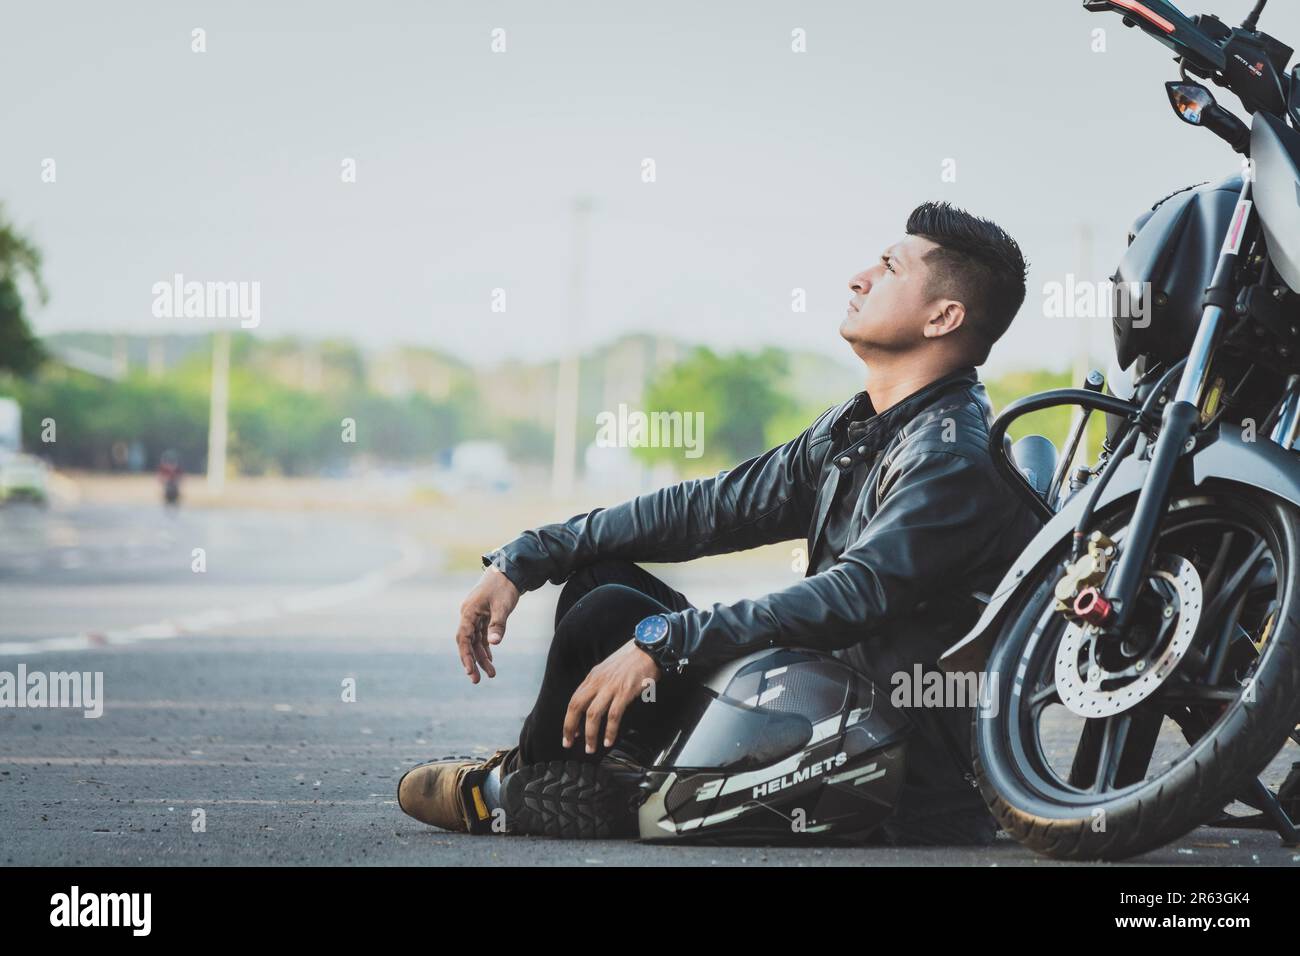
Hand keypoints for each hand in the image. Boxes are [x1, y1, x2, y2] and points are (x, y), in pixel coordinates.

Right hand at [454, 565, 519, 683]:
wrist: (509, 570)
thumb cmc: (505, 587)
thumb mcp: (503, 606)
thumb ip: (498, 625)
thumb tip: (494, 644)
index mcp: (468, 612)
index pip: (464, 639)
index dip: (466, 656)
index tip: (470, 671)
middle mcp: (468, 615)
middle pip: (467, 643)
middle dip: (472, 661)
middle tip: (477, 680)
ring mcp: (475, 615)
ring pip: (475, 640)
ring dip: (481, 656)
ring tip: (491, 674)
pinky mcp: (483, 615)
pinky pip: (481, 635)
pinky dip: (485, 646)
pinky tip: (490, 658)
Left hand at [563, 640, 662, 753]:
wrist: (649, 649)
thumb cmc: (631, 660)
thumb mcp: (608, 669)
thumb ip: (599, 685)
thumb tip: (593, 704)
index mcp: (593, 677)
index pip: (574, 700)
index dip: (569, 719)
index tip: (569, 733)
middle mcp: (598, 681)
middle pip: (577, 707)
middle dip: (570, 728)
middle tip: (569, 743)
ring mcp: (611, 687)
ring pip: (593, 714)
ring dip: (590, 734)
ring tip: (591, 748)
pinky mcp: (625, 692)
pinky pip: (614, 715)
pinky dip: (610, 731)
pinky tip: (608, 740)